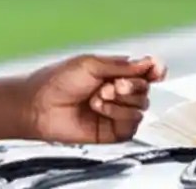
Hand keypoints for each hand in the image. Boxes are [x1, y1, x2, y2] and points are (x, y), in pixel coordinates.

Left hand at [21, 54, 165, 144]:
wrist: (39, 105)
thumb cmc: (57, 81)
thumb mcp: (91, 64)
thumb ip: (122, 65)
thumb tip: (148, 62)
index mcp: (114, 72)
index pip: (146, 71)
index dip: (155, 69)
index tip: (156, 69)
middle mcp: (118, 92)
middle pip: (145, 89)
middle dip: (131, 86)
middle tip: (111, 85)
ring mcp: (116, 112)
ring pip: (141, 107)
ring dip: (120, 101)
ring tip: (98, 97)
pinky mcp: (113, 132)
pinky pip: (131, 125)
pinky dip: (117, 115)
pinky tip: (100, 109)